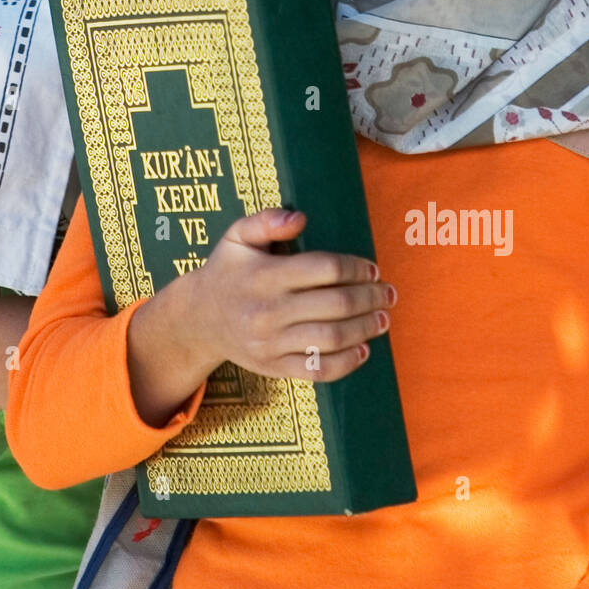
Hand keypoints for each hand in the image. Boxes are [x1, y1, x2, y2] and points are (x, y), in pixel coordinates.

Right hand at [178, 207, 394, 382]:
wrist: (199, 319)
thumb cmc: (228, 270)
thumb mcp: (237, 236)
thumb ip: (267, 220)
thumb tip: (300, 218)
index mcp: (264, 275)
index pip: (323, 269)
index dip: (355, 268)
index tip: (372, 269)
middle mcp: (268, 310)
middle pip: (335, 305)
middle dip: (370, 298)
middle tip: (389, 293)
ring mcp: (271, 343)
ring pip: (331, 339)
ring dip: (365, 328)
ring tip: (383, 318)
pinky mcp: (273, 367)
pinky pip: (317, 370)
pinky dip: (346, 363)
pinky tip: (364, 349)